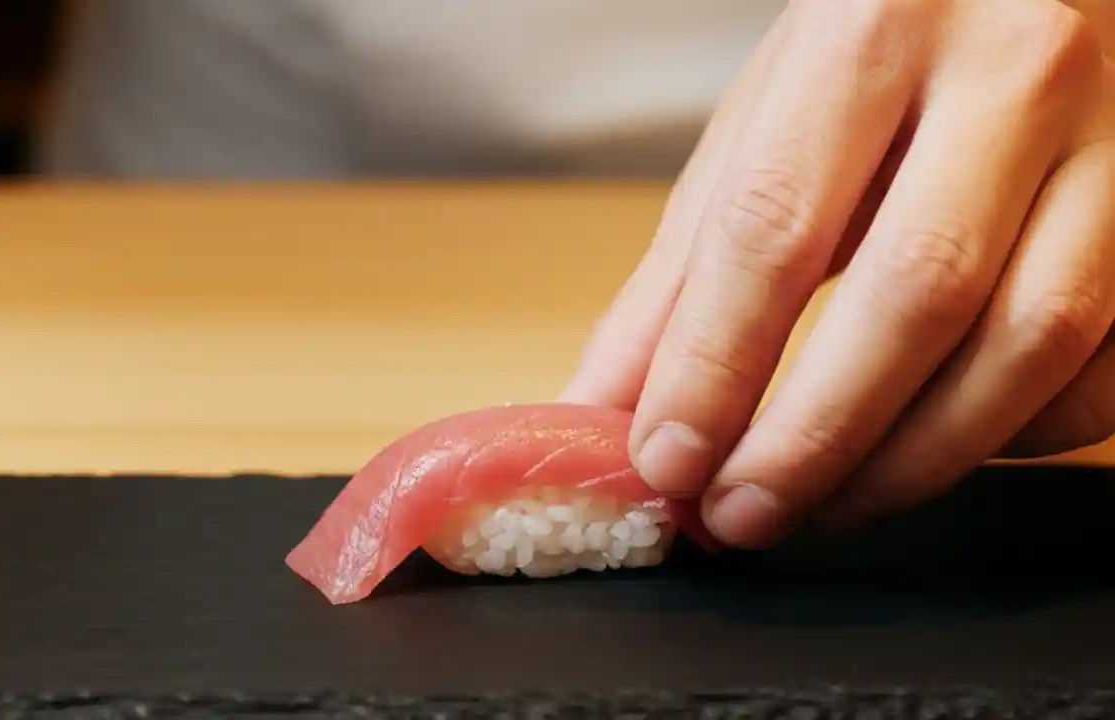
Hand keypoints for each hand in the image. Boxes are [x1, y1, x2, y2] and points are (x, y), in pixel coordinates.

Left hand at [562, 0, 1114, 547]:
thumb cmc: (884, 44)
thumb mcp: (767, 123)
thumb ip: (686, 269)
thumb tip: (612, 407)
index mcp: (874, 27)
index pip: (777, 226)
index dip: (713, 365)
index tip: (668, 462)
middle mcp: (1012, 70)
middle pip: (913, 294)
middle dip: (813, 438)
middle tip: (740, 514)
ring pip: (1028, 342)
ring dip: (911, 459)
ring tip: (823, 504)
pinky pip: (1103, 365)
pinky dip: (1016, 435)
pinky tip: (937, 447)